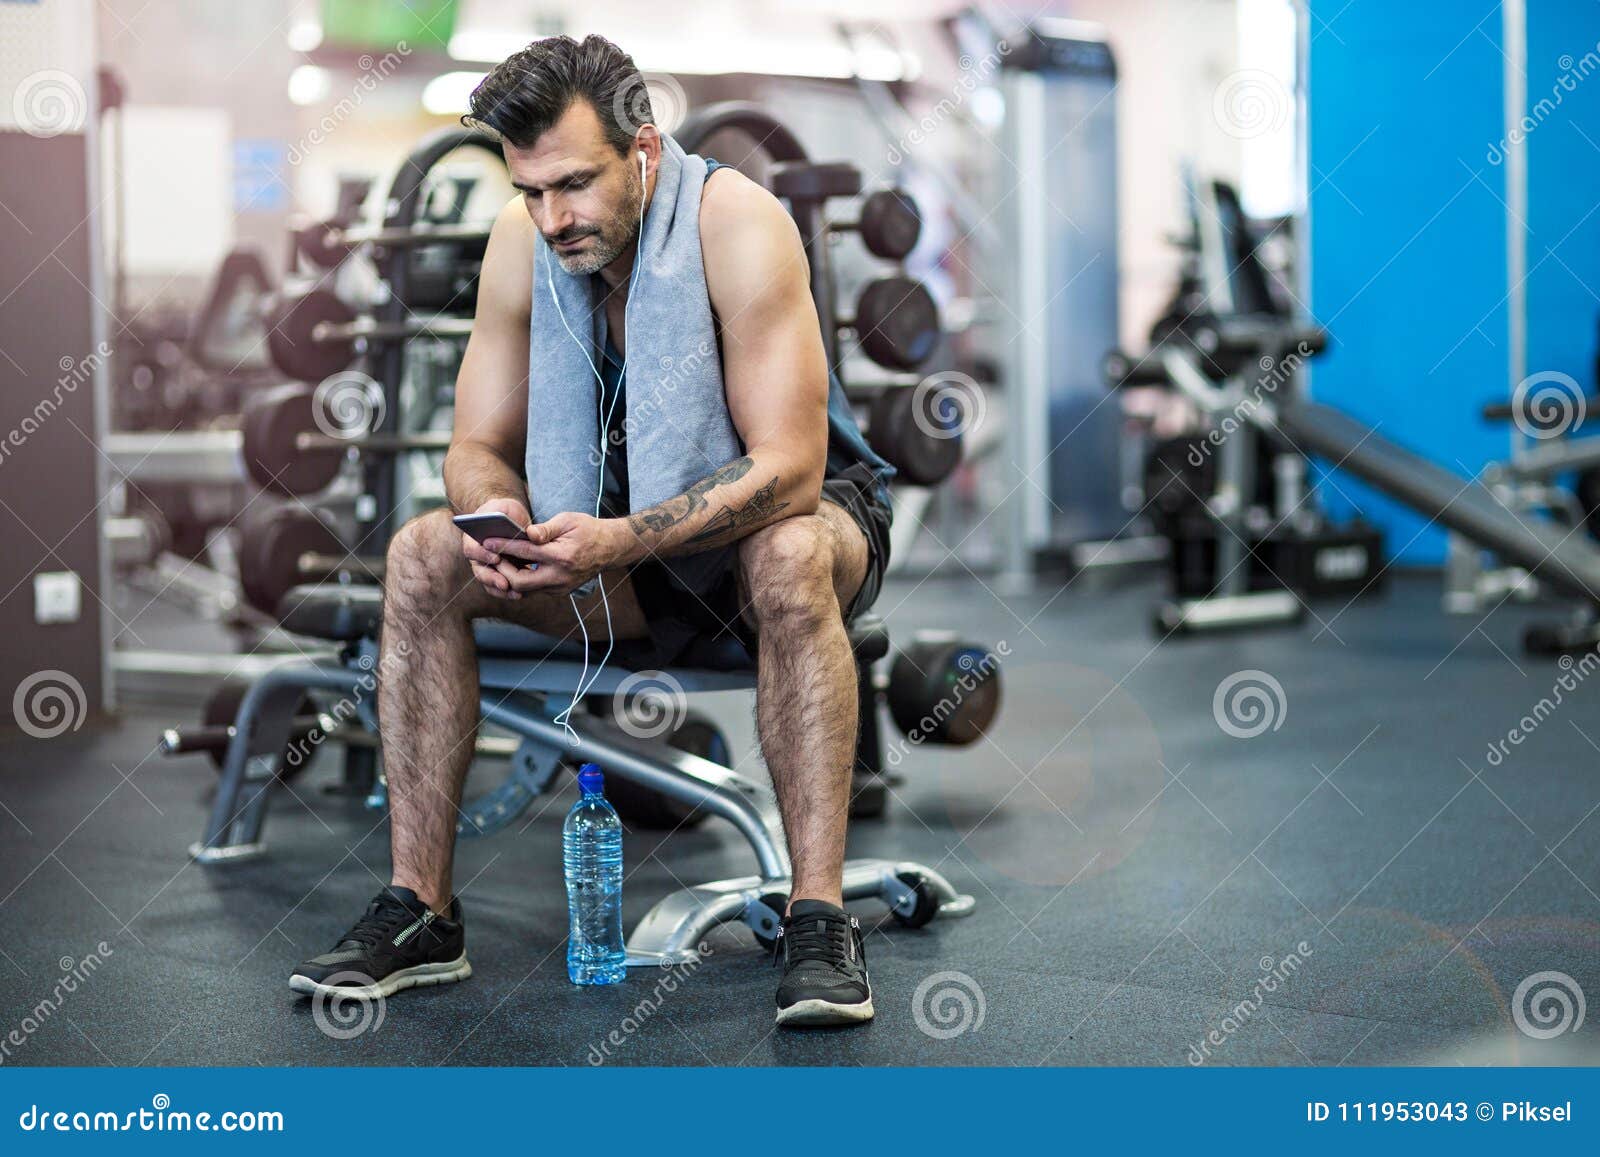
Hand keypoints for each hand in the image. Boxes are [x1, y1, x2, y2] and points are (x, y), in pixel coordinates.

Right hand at [461, 497, 532, 599]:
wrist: (509, 520)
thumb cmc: (506, 511)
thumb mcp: (508, 507)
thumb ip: (513, 515)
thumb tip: (530, 532)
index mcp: (472, 537)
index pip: (471, 548)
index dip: (482, 555)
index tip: (496, 558)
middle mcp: (476, 554)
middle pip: (479, 570)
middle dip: (491, 578)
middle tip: (505, 584)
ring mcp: (485, 566)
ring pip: (488, 582)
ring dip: (499, 589)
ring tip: (515, 594)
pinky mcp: (497, 574)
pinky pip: (497, 587)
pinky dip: (506, 592)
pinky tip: (520, 595)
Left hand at [499, 511, 627, 596]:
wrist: (610, 548)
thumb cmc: (588, 529)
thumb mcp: (568, 520)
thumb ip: (545, 529)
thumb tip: (525, 533)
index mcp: (562, 556)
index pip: (525, 553)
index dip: (503, 546)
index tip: (487, 541)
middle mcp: (560, 576)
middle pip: (519, 582)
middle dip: (501, 570)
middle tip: (492, 555)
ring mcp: (560, 587)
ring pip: (525, 590)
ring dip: (509, 577)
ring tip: (500, 561)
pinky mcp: (560, 591)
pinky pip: (535, 589)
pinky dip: (522, 580)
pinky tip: (514, 567)